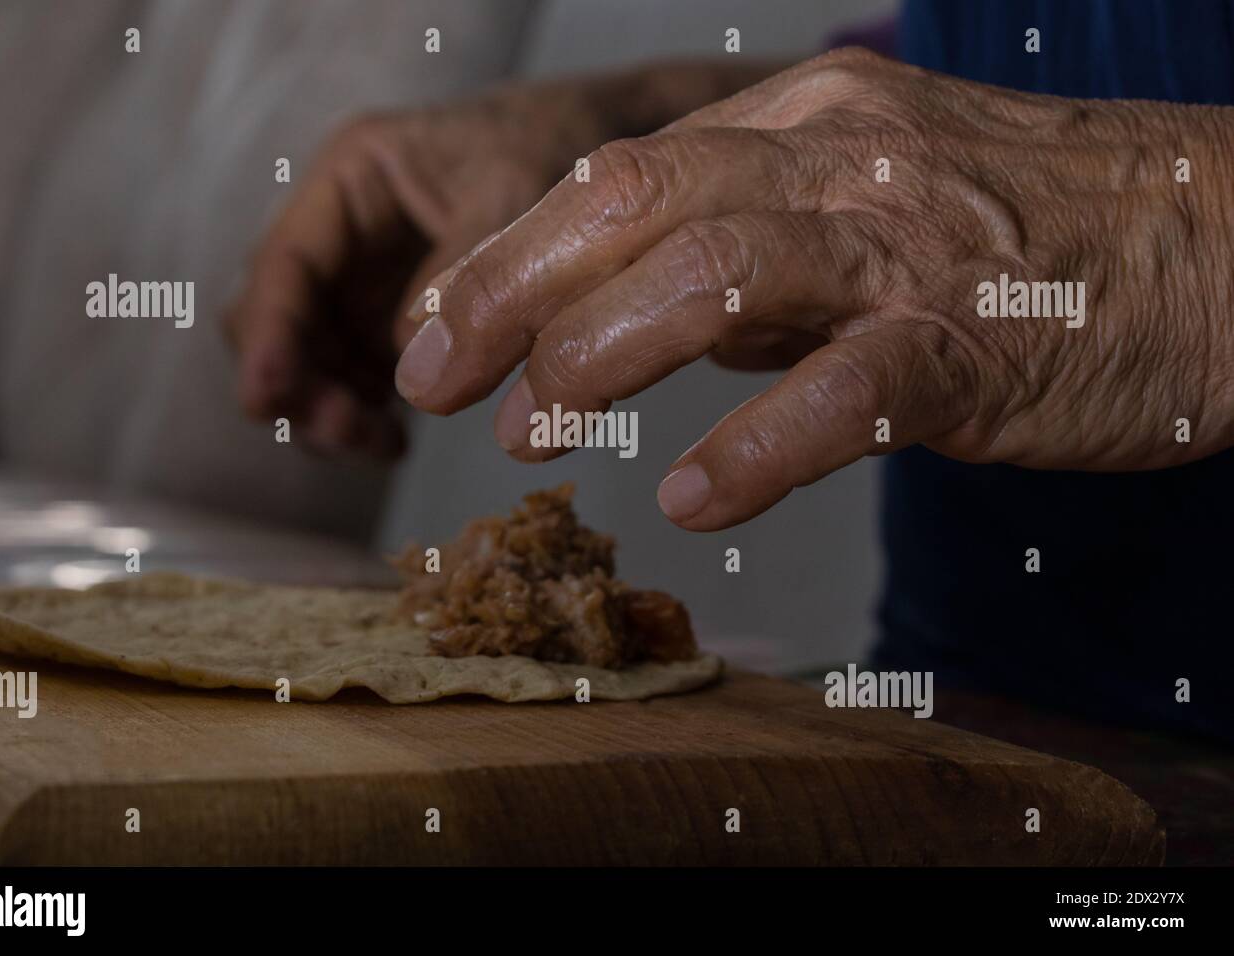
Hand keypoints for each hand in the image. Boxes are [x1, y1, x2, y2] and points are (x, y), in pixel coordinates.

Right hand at [223, 63, 774, 457]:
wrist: (606, 151)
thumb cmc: (554, 144)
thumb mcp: (512, 191)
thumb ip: (465, 269)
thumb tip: (413, 362)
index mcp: (354, 177)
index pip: (283, 262)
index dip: (269, 334)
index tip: (266, 397)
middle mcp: (344, 232)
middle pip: (279, 320)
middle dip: (297, 384)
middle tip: (348, 432)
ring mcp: (367, 281)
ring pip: (310, 361)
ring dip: (326, 411)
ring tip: (380, 442)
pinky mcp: (393, 322)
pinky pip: (354, 378)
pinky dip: (362, 414)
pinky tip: (394, 441)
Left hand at [395, 48, 1233, 527]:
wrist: (1219, 246)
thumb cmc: (1030, 233)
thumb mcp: (868, 207)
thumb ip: (749, 253)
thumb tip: (624, 318)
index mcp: (804, 127)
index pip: (617, 180)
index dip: (506, 259)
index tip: (434, 333)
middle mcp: (842, 163)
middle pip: (634, 206)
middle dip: (509, 294)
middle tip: (431, 379)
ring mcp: (909, 247)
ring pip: (721, 272)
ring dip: (601, 354)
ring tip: (532, 433)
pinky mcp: (975, 341)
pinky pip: (851, 388)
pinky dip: (762, 443)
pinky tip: (694, 497)